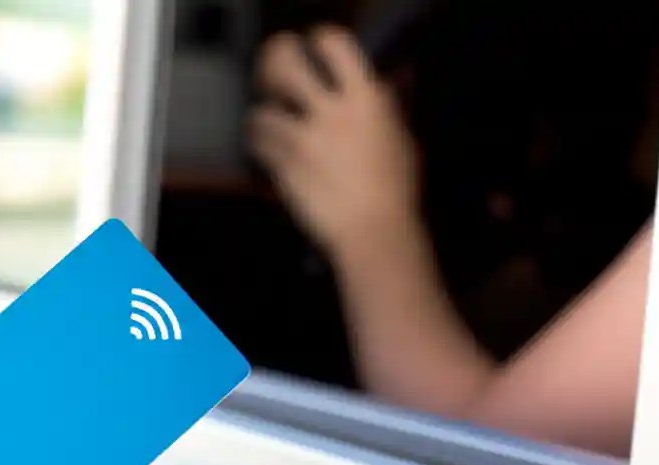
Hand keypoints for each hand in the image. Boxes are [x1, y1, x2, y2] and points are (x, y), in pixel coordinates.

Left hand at [250, 27, 421, 260]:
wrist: (374, 231)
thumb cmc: (397, 190)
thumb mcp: (402, 139)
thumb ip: (392, 105)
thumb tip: (397, 77)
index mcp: (366, 99)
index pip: (335, 45)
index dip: (319, 40)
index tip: (314, 46)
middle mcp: (331, 113)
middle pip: (285, 65)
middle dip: (274, 63)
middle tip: (274, 71)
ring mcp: (303, 140)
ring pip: (261, 110)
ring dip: (261, 115)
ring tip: (265, 121)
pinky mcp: (283, 167)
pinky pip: (257, 144)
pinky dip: (257, 142)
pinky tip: (263, 147)